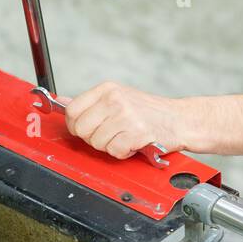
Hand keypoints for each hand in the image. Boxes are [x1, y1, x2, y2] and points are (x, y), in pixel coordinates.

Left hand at [63, 81, 190, 159]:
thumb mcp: (118, 97)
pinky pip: (114, 151)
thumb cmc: (149, 111)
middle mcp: (114, 99)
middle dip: (93, 138)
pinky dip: (123, 152)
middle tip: (109, 135)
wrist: (180, 119)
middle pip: (81, 129)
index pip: (72, 110)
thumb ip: (90, 102)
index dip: (75, 125)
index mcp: (107, 89)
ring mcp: (126, 115)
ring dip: (110, 146)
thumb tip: (62, 102)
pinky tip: (132, 143)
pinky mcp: (136, 133)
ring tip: (124, 137)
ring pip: (97, 142)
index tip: (86, 129)